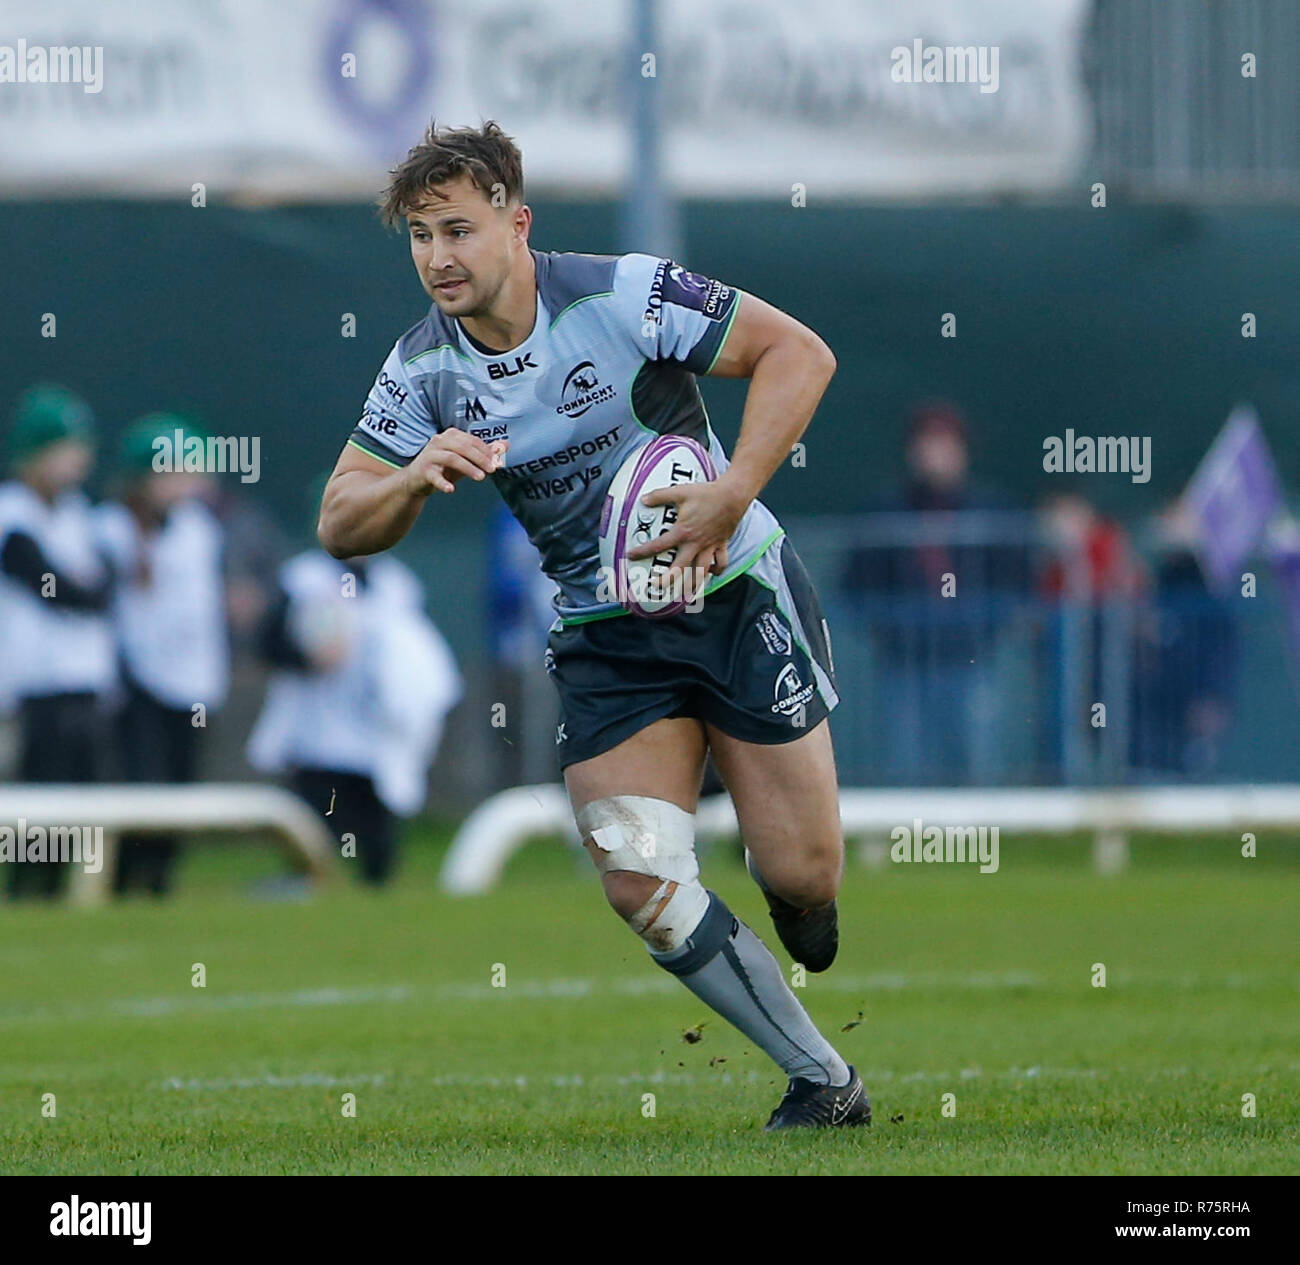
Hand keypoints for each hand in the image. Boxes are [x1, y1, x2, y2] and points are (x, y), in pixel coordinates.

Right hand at [405, 432, 507, 495]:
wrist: (417, 479)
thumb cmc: (445, 467)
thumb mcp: (466, 459)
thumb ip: (484, 453)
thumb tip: (506, 445)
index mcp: (451, 435)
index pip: (472, 441)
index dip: (487, 451)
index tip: (498, 462)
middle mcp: (439, 441)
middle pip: (464, 447)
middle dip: (480, 458)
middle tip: (493, 469)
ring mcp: (430, 455)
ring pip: (452, 458)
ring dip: (468, 468)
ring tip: (481, 477)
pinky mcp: (423, 470)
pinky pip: (434, 476)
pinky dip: (443, 483)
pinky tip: (451, 490)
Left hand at [624, 479, 747, 604]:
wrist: (732, 495)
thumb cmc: (707, 494)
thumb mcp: (680, 492)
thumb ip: (660, 496)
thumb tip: (644, 500)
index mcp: (683, 532)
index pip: (659, 545)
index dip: (643, 551)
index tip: (631, 556)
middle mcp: (695, 543)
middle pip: (680, 568)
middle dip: (667, 580)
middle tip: (657, 587)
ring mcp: (709, 546)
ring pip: (702, 571)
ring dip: (694, 584)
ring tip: (687, 593)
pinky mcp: (721, 544)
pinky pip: (721, 562)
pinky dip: (717, 570)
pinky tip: (712, 573)